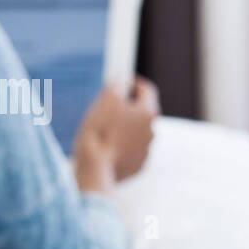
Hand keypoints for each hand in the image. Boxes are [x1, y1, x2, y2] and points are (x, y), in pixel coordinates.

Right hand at [72, 77, 159, 192]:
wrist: (96, 168)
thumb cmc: (101, 131)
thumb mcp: (106, 99)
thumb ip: (117, 85)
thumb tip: (122, 81)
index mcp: (148, 113)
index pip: (147, 90)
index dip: (135, 83)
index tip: (126, 81)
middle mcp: (152, 131)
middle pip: (143, 112)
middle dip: (129, 106)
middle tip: (109, 105)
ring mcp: (146, 150)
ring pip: (137, 131)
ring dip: (125, 126)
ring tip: (104, 128)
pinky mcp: (137, 165)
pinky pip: (131, 149)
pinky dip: (121, 144)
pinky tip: (106, 146)